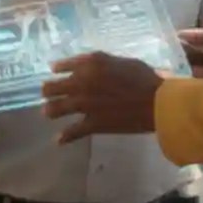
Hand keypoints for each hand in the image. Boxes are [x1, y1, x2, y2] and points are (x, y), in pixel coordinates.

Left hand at [40, 52, 164, 144]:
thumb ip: (104, 63)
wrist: (156, 102)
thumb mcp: (123, 62)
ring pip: (56, 108)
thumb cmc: (145, 79)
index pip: (65, 64)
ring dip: (50, 111)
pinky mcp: (92, 124)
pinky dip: (64, 136)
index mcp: (91, 64)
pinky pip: (72, 131)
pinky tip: (57, 140)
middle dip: (48, 90)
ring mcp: (84, 104)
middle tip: (46, 93)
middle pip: (53, 86)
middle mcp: (82, 82)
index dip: (57, 68)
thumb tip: (92, 67)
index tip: (53, 71)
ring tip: (47, 113)